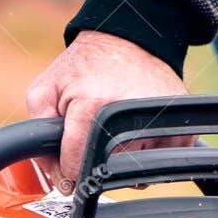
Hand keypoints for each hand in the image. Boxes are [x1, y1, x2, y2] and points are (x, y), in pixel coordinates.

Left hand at [25, 31, 191, 190]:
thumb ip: (36, 133)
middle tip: (92, 136)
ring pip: (135, 177)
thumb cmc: (85, 67)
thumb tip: (56, 177)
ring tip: (116, 133)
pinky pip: (160, 167)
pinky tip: (137, 133)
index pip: (76, 169)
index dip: (67, 169)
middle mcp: (130, 117)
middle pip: (106, 175)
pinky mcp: (181, 131)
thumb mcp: (45, 89)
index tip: (68, 155)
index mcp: (93, 107)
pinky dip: (145, 158)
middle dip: (94, 165)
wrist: (129, 40)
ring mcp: (160, 125)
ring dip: (121, 164)